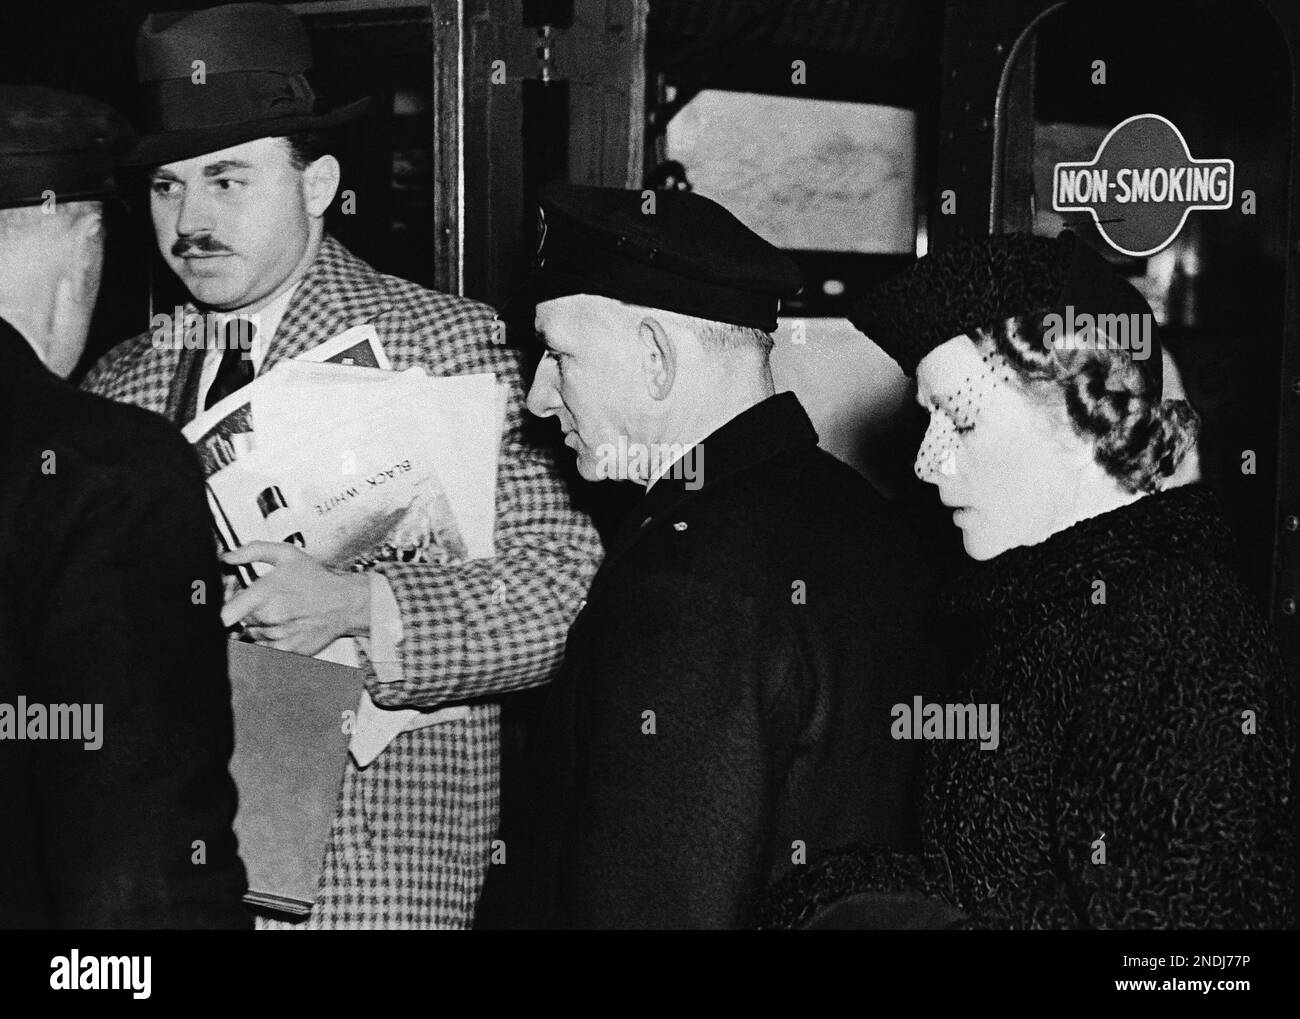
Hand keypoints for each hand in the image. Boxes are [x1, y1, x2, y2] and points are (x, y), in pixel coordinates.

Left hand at [220, 541, 370, 655]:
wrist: (345, 603)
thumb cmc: (317, 580)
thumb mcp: (286, 554)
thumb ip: (253, 551)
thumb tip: (227, 557)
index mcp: (265, 593)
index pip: (225, 614)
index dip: (221, 610)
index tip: (224, 604)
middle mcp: (270, 617)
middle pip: (237, 621)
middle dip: (244, 612)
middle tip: (262, 601)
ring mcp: (278, 636)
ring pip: (251, 635)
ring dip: (258, 626)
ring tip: (278, 612)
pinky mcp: (287, 651)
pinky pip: (265, 649)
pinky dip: (269, 640)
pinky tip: (283, 626)